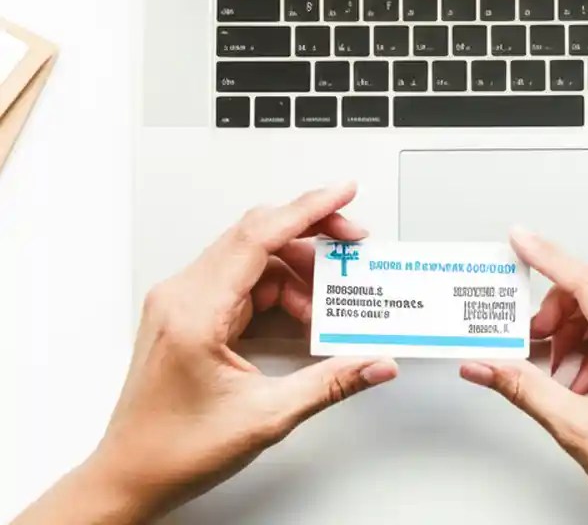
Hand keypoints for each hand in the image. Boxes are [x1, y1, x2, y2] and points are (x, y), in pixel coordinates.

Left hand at [15, 183, 397, 523]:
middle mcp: (182, 296)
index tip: (342, 193)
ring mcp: (183, 304)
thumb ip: (330, 383)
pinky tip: (300, 319)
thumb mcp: (266, 416)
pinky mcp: (189, 316)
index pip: (258, 236)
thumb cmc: (173, 448)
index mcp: (194, 310)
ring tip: (327, 308)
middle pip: (257, 238)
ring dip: (297, 274)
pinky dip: (277, 293)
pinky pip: (242, 284)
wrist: (130, 476)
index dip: (308, 209)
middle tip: (352, 248)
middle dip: (312, 238)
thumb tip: (374, 363)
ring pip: (253, 260)